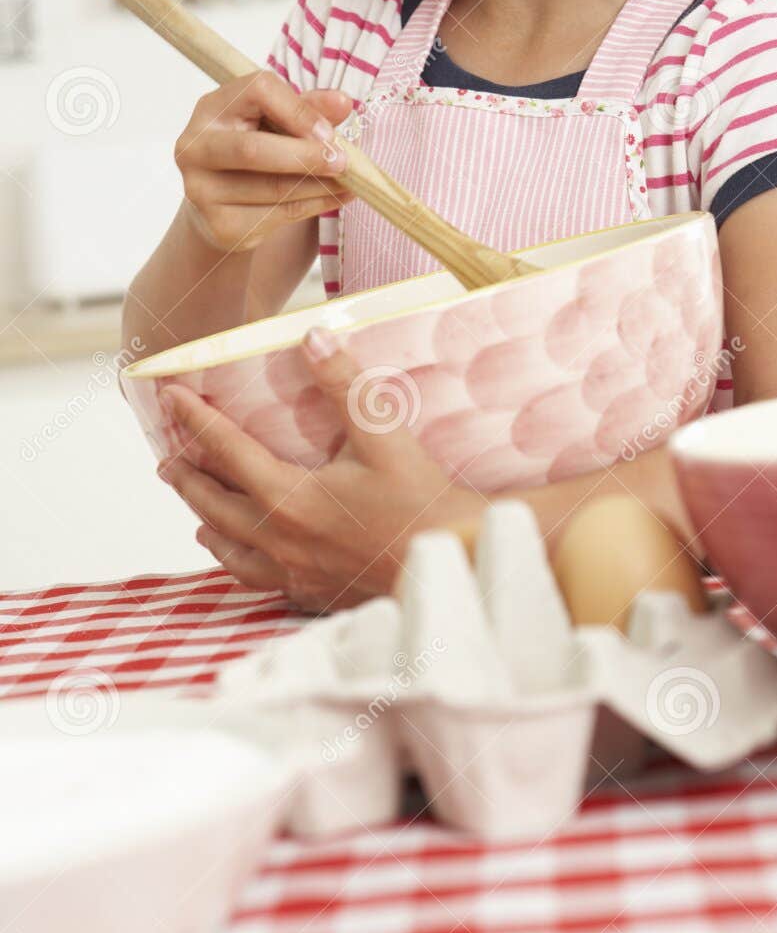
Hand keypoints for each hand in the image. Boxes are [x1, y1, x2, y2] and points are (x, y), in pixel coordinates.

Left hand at [154, 327, 482, 612]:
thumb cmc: (423, 502)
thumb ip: (344, 384)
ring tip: (198, 518)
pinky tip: (255, 559)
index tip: (169, 397)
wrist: (453, 566)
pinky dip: (243, 564)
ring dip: (209, 526)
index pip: (225, 451)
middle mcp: (280, 540)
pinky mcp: (314, 595)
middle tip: (168, 461)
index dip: (195, 420)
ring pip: (232, 552)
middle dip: (188, 480)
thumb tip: (313, 337)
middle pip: (214, 507)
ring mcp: (295, 573)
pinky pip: (261, 581)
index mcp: (288, 498)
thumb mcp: (385, 436)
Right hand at [175, 69, 355, 255]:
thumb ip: (307, 108)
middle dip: (307, 156)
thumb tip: (342, 103)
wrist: (219, 204)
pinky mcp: (219, 225)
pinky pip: (278, 215)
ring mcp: (201, 189)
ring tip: (352, 181)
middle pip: (254, 150)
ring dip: (320, 185)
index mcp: (211, 108)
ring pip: (272, 188)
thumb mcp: (277, 121)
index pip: (257, 91)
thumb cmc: (254, 147)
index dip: (299, 110)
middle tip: (344, 162)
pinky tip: (337, 197)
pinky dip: (316, 206)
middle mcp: (195, 147)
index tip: (329, 132)